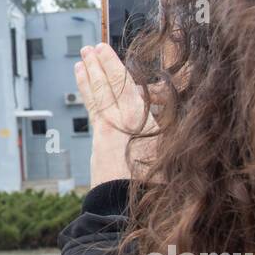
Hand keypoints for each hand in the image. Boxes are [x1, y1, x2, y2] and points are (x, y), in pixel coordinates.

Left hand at [74, 42, 165, 185]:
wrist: (128, 207)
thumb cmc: (158, 184)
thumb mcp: (173, 151)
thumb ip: (170, 127)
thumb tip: (167, 109)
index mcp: (148, 118)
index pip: (133, 84)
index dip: (118, 66)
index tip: (109, 51)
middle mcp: (128, 117)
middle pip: (114, 83)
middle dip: (103, 63)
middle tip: (93, 47)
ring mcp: (111, 127)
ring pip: (99, 92)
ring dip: (92, 72)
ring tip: (83, 56)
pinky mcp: (100, 138)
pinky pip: (92, 105)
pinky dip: (86, 88)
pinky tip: (81, 77)